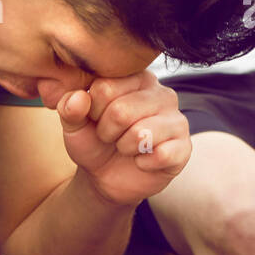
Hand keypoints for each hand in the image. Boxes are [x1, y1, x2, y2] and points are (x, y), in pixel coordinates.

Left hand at [57, 71, 190, 206]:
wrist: (108, 176)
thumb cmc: (94, 141)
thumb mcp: (74, 124)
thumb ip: (69, 107)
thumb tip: (79, 98)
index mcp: (136, 78)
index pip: (105, 87)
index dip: (92, 111)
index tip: (96, 118)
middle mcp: (162, 93)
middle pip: (121, 111)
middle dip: (107, 132)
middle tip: (111, 137)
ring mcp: (178, 120)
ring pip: (141, 134)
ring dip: (124, 147)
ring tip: (126, 146)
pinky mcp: (184, 147)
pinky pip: (160, 155)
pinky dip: (143, 163)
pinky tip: (142, 161)